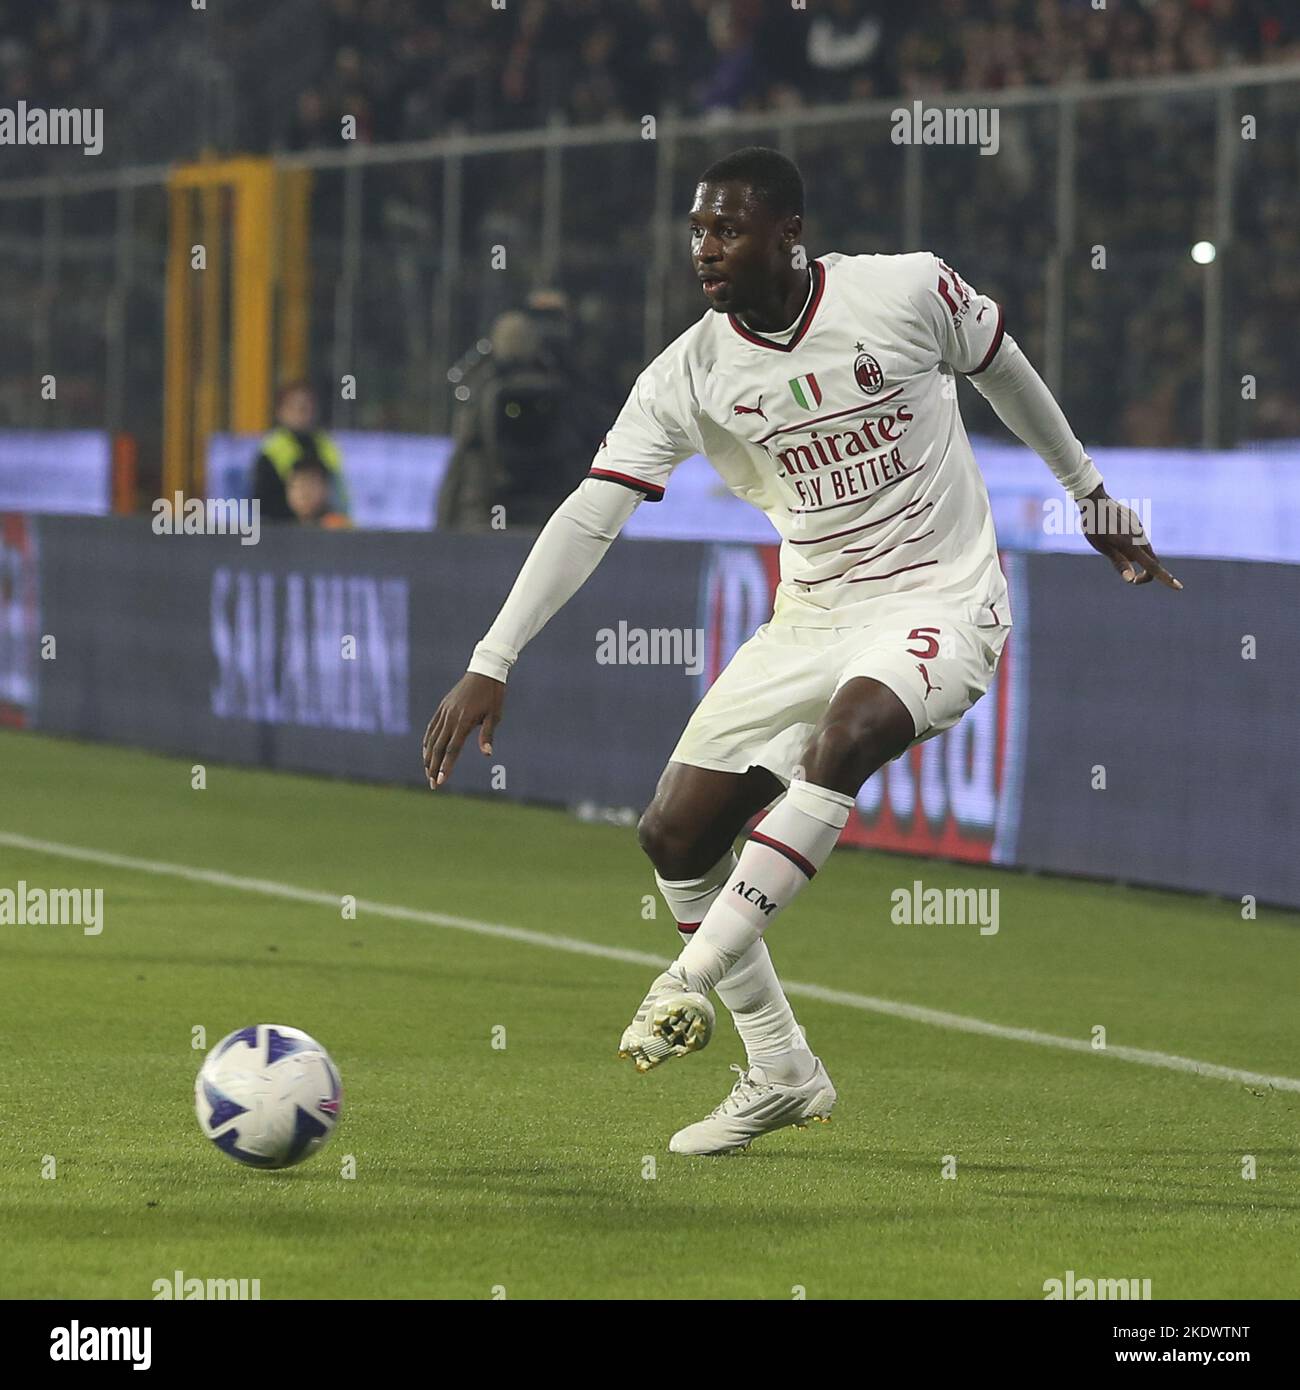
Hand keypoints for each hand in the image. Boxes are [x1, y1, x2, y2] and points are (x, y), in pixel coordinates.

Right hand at [422, 672, 505, 787]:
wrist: (484, 671)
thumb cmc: (493, 695)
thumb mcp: (494, 715)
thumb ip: (487, 735)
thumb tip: (487, 754)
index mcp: (464, 721)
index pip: (452, 750)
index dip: (445, 766)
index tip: (441, 781)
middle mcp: (450, 718)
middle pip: (438, 748)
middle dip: (433, 768)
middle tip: (433, 784)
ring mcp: (444, 712)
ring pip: (431, 739)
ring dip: (428, 757)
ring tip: (427, 772)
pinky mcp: (442, 707)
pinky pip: (431, 727)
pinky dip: (427, 741)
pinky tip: (425, 751)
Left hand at [1078, 485, 1181, 588]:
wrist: (1094, 501)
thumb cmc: (1095, 527)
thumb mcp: (1104, 548)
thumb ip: (1120, 563)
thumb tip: (1131, 580)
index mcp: (1133, 546)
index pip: (1152, 567)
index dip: (1165, 579)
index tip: (1178, 587)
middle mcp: (1140, 537)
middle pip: (1151, 560)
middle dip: (1145, 572)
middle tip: (1132, 579)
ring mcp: (1139, 528)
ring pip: (1142, 548)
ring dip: (1134, 555)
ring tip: (1110, 544)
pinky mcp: (1135, 521)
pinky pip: (1137, 537)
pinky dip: (1130, 543)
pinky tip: (1112, 532)